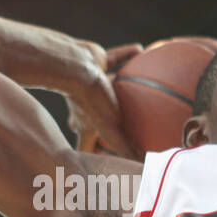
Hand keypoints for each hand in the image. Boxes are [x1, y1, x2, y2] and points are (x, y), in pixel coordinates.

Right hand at [67, 41, 143, 157]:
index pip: (88, 144)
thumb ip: (123, 148)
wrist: (75, 67)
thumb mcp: (110, 131)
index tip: (102, 160)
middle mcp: (86, 102)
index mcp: (86, 122)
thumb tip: (141, 166)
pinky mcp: (95, 61)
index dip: (93, 153)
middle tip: (120, 121)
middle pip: (96, 113)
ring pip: (108, 84)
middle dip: (106, 118)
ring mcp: (90, 82)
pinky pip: (115, 57)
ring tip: (135, 87)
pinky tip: (140, 50)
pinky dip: (126, 54)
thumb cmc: (90, 100)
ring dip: (120, 85)